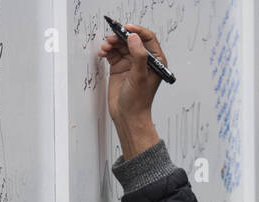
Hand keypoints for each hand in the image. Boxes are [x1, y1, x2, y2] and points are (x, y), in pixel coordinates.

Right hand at [98, 23, 165, 157]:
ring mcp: (131, 63)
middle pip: (132, 39)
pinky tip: (104, 52)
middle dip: (121, 37)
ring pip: (121, 45)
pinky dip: (108, 50)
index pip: (148, 38)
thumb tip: (134, 38)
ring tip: (106, 46)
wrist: (128, 116)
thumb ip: (139, 56)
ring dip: (113, 43)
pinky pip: (113, 53)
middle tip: (112, 38)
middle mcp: (143, 60)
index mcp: (155, 61)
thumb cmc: (138, 102)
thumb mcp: (140, 76)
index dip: (137, 31)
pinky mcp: (120, 67)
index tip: (126, 29)